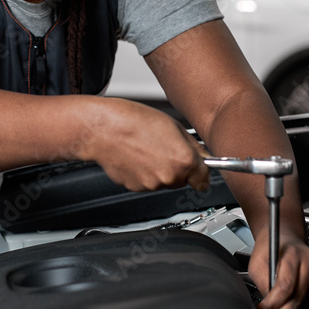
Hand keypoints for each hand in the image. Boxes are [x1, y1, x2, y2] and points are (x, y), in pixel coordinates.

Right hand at [80, 98, 210, 190]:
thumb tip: (202, 156)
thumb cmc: (134, 121)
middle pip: (183, 180)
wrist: (104, 129)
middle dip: (178, 168)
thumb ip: (192, 146)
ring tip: (146, 149)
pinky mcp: (135, 188)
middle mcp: (170, 176)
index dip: (201, 173)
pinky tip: (136, 156)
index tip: (199, 171)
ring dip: (160, 170)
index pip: (204, 180)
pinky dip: (144, 173)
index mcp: (184, 160)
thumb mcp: (173, 125)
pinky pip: (147, 183)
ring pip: (164, 181)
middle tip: (164, 149)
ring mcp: (151, 184)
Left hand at [249, 226, 308, 308]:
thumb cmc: (270, 246)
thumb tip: (266, 308)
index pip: (285, 286)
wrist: (284, 237)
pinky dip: (299, 306)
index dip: (273, 304)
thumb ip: (262, 283)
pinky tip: (288, 305)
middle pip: (297, 298)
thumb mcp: (257, 262)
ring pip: (304, 302)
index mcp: (292, 254)